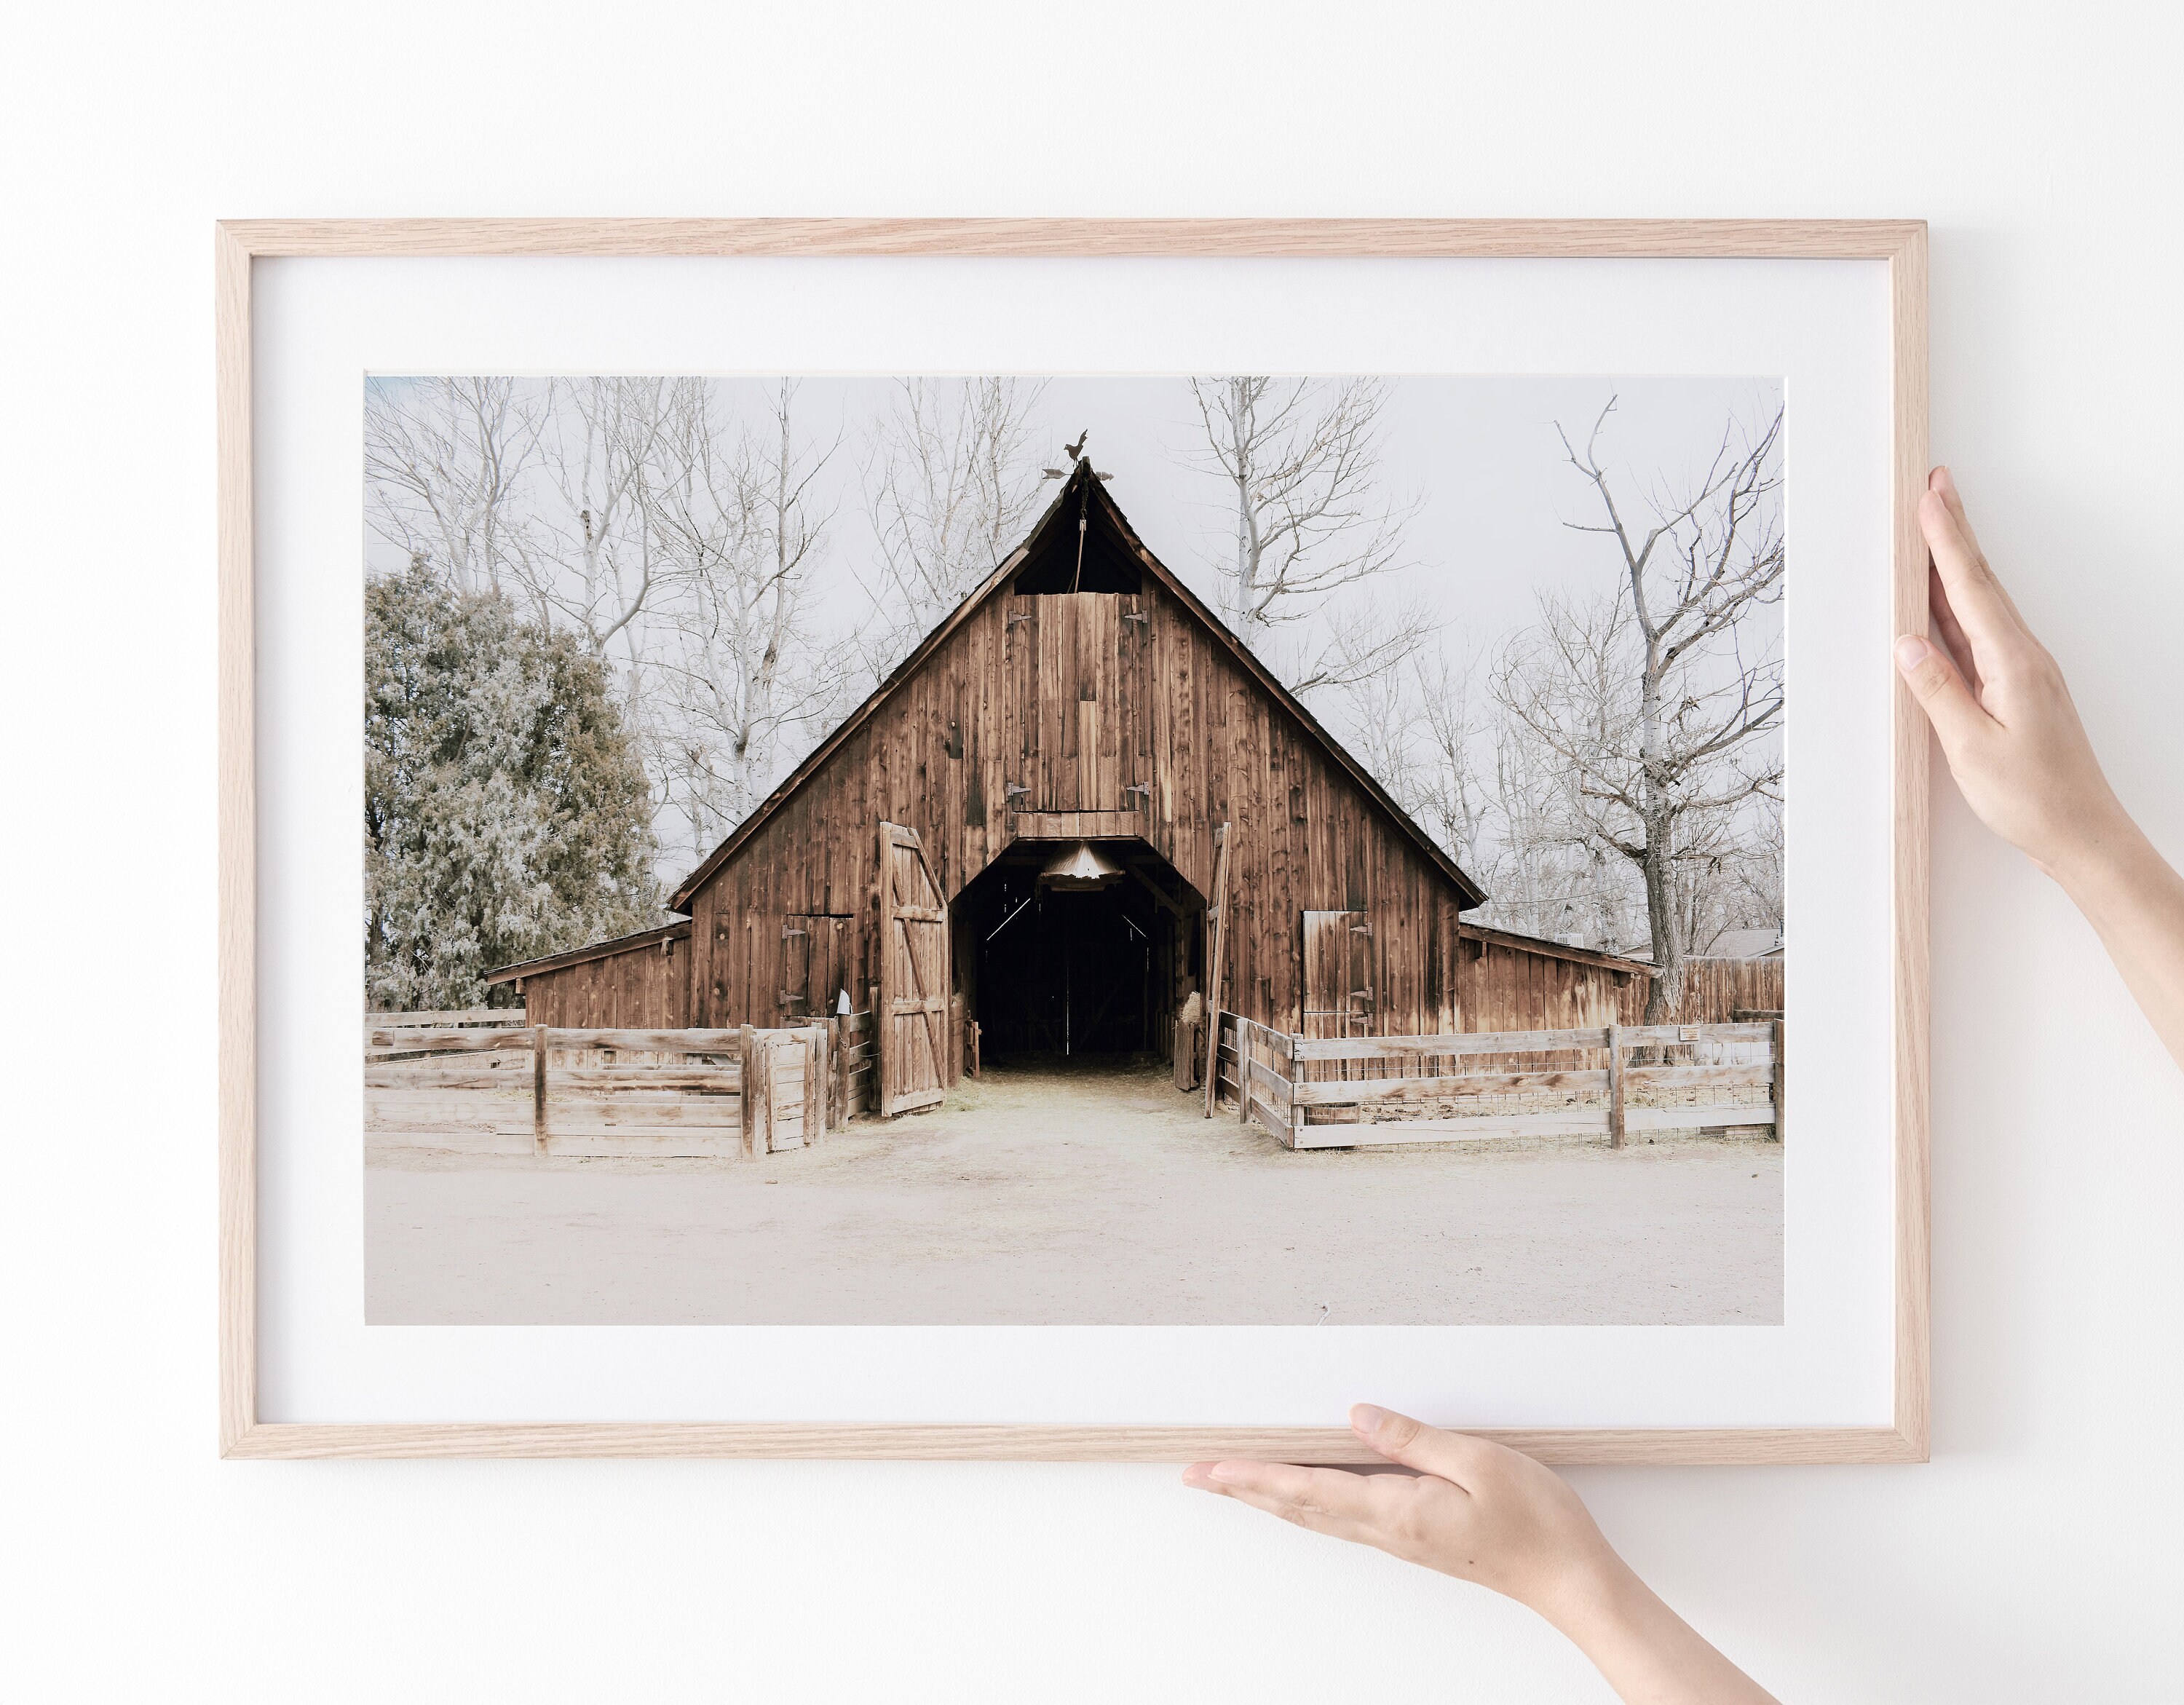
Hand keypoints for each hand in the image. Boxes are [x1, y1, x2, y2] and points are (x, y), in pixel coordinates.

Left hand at [1186, 1406, 1778, 1704]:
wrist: (1570, 1579)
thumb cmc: (1536, 1521)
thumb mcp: (1478, 1460)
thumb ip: (1412, 1438)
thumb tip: (1356, 1415)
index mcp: (1394, 1508)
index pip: (1304, 1488)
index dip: (1250, 1476)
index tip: (1207, 1468)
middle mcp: (1386, 1529)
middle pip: (1296, 1506)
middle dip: (1242, 1488)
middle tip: (1196, 1475)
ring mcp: (1400, 1539)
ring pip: (1315, 1516)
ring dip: (1267, 1498)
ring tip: (1232, 1482)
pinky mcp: (1415, 1539)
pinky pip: (1343, 1520)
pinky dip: (1305, 1505)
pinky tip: (1302, 1497)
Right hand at [1895, 466, 2128, 879]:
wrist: (2080, 831)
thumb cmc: (2031, 796)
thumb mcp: (1972, 747)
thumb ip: (1937, 690)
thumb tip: (1906, 642)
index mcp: (2013, 663)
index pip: (1971, 589)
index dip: (1947, 541)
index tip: (1930, 498)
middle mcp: (2023, 657)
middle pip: (1979, 582)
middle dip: (1954, 532)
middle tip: (1935, 486)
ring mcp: (2021, 670)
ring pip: (1978, 605)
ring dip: (1953, 564)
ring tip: (1932, 529)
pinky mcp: (2015, 687)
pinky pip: (1978, 634)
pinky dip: (1955, 606)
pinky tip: (1938, 602)